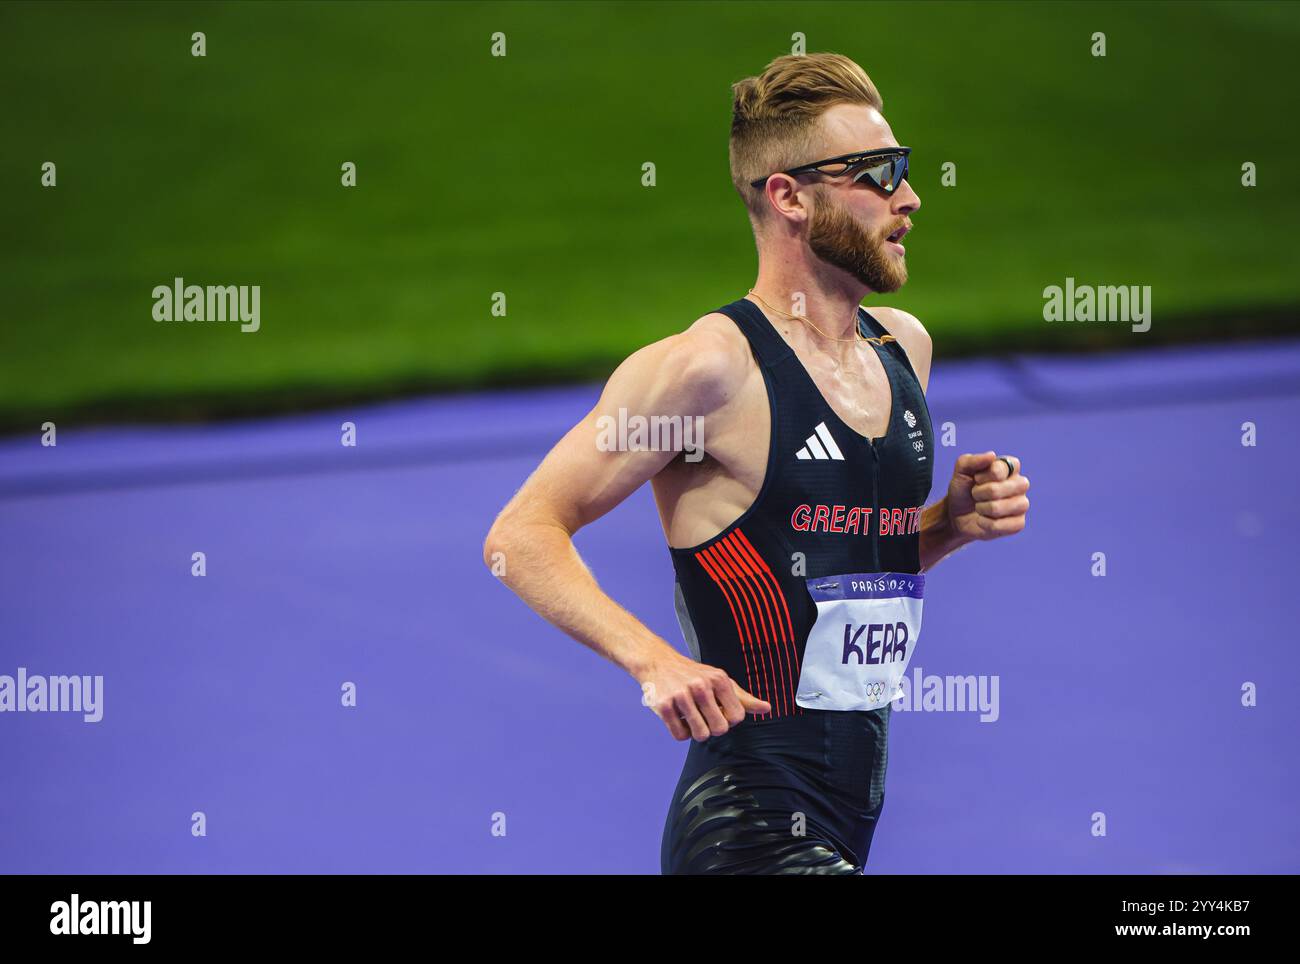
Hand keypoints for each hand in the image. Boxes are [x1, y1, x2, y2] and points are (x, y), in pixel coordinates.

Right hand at [639, 649, 769, 740]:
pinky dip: (680, 732)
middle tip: (703, 715)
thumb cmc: (695, 676)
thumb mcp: (720, 681)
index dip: (728, 719)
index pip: (737, 718)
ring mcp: (681, 695)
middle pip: (720, 730)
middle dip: (712, 728)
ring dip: (696, 731)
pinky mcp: (663, 705)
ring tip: (690, 716)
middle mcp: (701, 685)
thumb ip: (744, 699)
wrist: (659, 663)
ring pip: (700, 735)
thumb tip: (767, 708)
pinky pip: (680, 736)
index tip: (718, 710)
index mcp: (719, 679)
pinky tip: (677, 717)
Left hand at [946, 451, 1029, 542]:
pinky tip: (984, 520)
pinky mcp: (1019, 523)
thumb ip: (973, 460)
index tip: (976, 479)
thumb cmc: (963, 489)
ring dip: (981, 509)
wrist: (957, 515)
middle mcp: (1020, 484)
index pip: (999, 469)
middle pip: (998, 489)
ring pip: (998, 508)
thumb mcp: (961, 471)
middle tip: (976, 495)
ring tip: (980, 507)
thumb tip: (992, 455)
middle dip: (979, 493)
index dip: (982, 476)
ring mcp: (1022, 504)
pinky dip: (985, 524)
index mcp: (1010, 468)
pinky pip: (1000, 525)